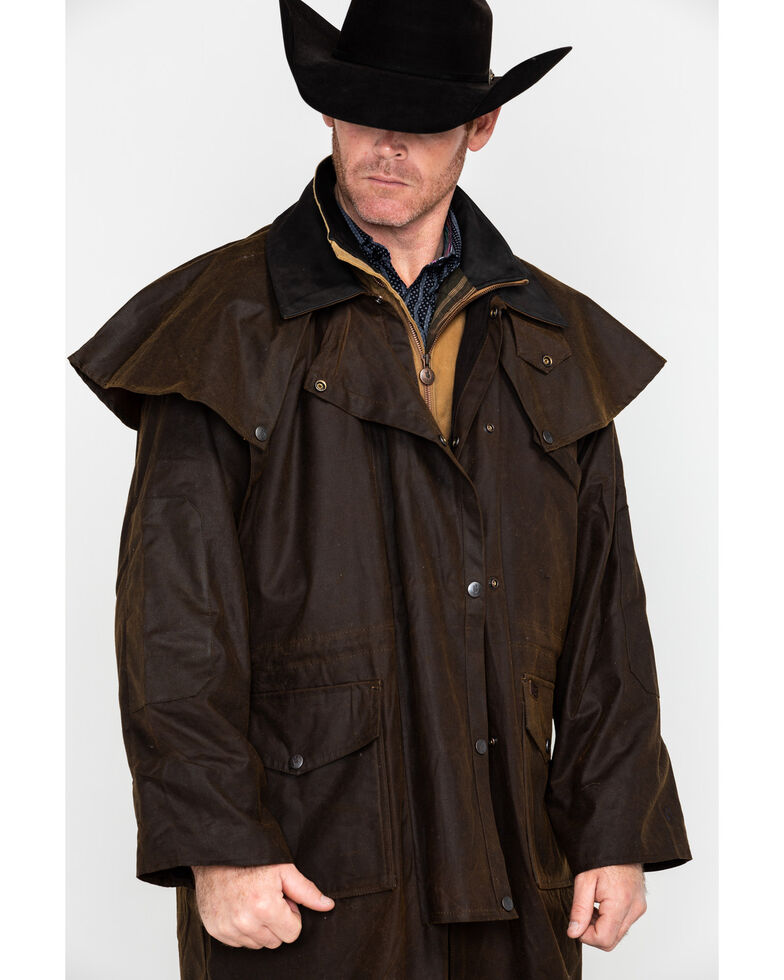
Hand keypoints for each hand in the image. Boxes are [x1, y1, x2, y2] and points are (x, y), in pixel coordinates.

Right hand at [191, 862, 334, 948]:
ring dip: (260, 927)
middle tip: (268, 899)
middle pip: (275, 941)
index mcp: (265, 907)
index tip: (283, 900)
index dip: (291, 915)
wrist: (217, 854)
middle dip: (276, 923)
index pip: (292, 933)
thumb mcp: (283, 869)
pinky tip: (240, 908)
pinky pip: (239, 942)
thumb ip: (306, 891)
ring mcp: (229, 928)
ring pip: (258, 944)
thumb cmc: (251, 859)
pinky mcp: (216, 931)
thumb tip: (327, 905)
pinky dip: (243, 929)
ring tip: (253, 902)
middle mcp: (245, 922)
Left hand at [567, 863, 645, 950]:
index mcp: (621, 902)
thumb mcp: (584, 879)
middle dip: (592, 932)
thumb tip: (574, 933)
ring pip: (616, 935)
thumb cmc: (601, 855)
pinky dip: (609, 921)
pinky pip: (622, 925)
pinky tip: (600, 905)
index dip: (585, 935)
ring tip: (591, 905)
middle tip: (582, 912)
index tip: (576, 921)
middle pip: (611, 941)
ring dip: (600, 927)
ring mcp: (639, 908)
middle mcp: (634, 909)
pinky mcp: (639, 906)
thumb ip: (579, 909)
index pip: (604, 939)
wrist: (618, 840)